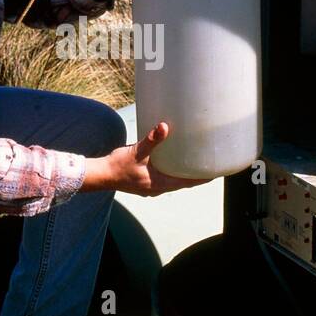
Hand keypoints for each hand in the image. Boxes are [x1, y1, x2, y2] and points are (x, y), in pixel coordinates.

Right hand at [80, 121, 213, 196]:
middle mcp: (157, 188)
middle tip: (207, 163)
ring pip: (172, 181)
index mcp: (159, 184)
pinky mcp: (144, 182)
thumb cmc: (117, 166)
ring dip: (182, 173)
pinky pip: (163, 178)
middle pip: (182, 182)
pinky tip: (171, 162)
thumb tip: (164, 127)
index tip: (215, 173)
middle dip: (194, 174)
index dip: (202, 178)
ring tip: (193, 162)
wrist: (100, 175)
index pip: (187, 182)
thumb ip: (152, 139)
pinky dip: (171, 171)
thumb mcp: (136, 151)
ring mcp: (150, 187)